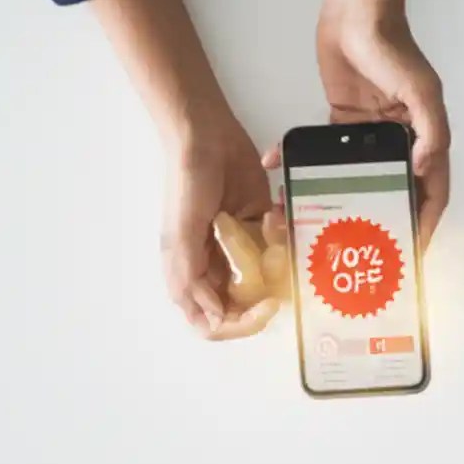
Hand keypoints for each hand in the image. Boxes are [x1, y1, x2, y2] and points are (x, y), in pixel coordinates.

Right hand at [161, 117, 276, 339]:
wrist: (208, 138)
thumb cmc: (188, 183)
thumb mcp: (182, 232)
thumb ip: (193, 276)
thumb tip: (216, 316)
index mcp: (190, 273)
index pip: (212, 321)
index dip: (237, 325)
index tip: (261, 308)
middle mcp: (215, 266)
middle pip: (243, 305)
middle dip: (264, 297)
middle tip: (276, 281)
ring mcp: (239, 248)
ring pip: (265, 279)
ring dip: (275, 264)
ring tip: (269, 234)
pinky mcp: (259, 228)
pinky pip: (277, 249)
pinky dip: (281, 238)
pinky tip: (272, 216)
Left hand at [317, 13, 448, 246]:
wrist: (357, 15)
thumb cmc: (394, 50)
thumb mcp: (422, 91)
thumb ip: (431, 132)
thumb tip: (423, 169)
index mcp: (426, 138)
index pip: (432, 191)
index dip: (425, 223)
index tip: (412, 251)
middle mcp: (401, 141)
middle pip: (395, 191)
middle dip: (380, 219)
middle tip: (361, 247)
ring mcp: (370, 134)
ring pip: (358, 177)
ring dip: (340, 198)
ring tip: (315, 221)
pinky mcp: (342, 122)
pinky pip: (326, 152)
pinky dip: (305, 162)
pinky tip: (282, 172)